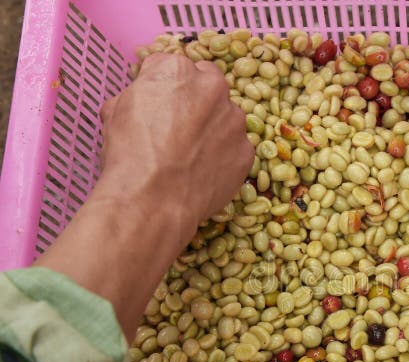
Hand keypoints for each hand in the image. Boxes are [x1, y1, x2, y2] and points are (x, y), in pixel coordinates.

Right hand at [96, 53, 253, 227]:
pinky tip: (203, 170)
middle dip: (194, 100)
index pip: (171, 66)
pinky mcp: (246, 151)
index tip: (156, 103)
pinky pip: (235, 147)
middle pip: (206, 85)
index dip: (161, 86)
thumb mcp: (114, 111)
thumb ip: (138, 93)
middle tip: (176, 126)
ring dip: (212, 127)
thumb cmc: (130, 154)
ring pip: (225, 116)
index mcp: (177, 70)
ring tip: (189, 153)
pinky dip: (223, 155)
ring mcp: (234, 121)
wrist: (152, 200)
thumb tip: (143, 97)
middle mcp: (213, 88)